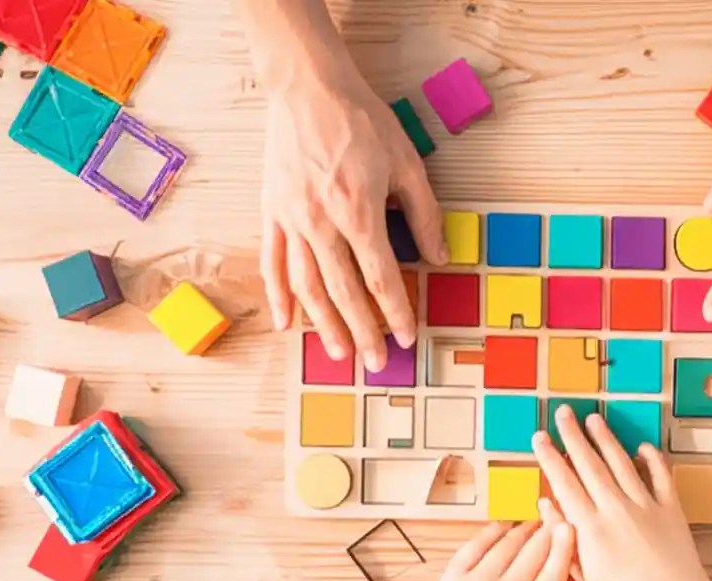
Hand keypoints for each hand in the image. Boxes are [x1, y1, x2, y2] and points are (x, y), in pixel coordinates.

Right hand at [259, 48, 445, 370]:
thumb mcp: (408, 163)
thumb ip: (424, 214)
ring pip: (307, 285)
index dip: (396, 312)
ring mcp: (291, 220)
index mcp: (359, 212)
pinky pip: (272, 262)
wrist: (307, 87)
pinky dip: (278, 295)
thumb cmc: (361, 121)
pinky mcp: (271, 212)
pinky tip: (287, 323)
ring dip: (324, 324)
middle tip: (375, 361)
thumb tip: (440, 257)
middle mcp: (321, 224)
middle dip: (362, 331)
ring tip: (338, 352)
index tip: (406, 337)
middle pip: (343, 292)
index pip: (381, 278)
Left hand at [404, 522, 604, 580]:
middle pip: (536, 551)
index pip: (555, 572)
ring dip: (524, 528)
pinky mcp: (456, 575)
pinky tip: (503, 525)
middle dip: (549, 530)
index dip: (565, 546)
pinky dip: (493, 531)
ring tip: (534, 521)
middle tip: (556, 517)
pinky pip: (478, 544)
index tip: (571, 529)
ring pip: (510, 543)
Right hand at [532, 407, 709, 580]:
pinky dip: (652, 459)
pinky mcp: (670, 507)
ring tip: (594, 418)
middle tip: (563, 412)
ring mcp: (645, 505)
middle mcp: (616, 509)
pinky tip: (643, 446)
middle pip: (590, 464)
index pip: (564, 483)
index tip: (539, 436)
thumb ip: (563, 537)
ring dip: (606, 439)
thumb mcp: (585, 574)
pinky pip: (660, 476)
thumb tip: (545, 505)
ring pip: (621, 463)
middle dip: (573, 436)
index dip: (549, 457)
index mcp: (591, 527)